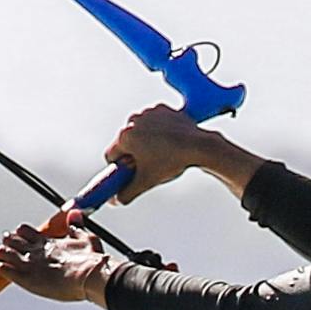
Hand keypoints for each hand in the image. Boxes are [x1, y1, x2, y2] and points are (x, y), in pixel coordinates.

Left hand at [0, 220, 122, 304]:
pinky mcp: (23, 277)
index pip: (25, 231)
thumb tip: (75, 213)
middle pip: (12, 241)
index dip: (20, 233)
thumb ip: (77, 227)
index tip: (18, 235)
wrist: (89, 276)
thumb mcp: (87, 238)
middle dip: (7, 243)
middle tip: (4, 246)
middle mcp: (35, 250)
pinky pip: (1, 269)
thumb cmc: (91, 261)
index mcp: (47, 242)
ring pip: (3, 253)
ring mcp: (28, 263)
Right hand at [101, 104, 233, 196]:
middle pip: (125, 142)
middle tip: (150, 164)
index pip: (111, 155)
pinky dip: (158, 130)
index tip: (131, 171)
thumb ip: (127, 193)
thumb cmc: (172, 162)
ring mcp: (148, 112)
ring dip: (145, 141)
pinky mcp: (162, 109)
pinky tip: (169, 140)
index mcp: (125, 136)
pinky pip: (153, 122)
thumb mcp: (147, 182)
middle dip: (134, 154)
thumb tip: (115, 200)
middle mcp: (133, 120)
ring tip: (162, 153)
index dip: (120, 167)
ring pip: (140, 131)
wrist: (198, 146)